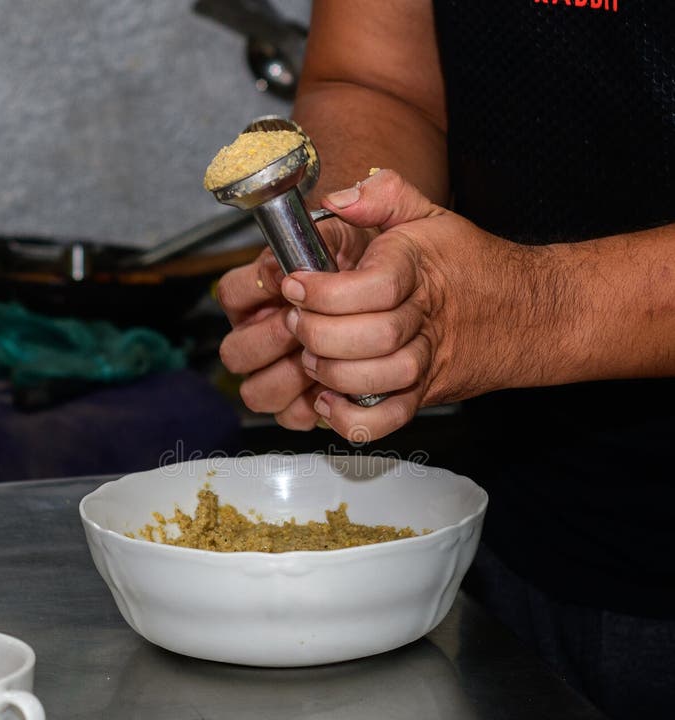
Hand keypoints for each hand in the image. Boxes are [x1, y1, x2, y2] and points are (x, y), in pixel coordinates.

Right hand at [217, 216, 374, 428]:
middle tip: (304, 327)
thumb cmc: (392, 265)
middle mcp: (264, 333)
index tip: (291, 282)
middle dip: (269, 340)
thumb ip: (378, 196)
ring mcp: (280, 373)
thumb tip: (342, 201)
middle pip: (235, 350)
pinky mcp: (304, 406)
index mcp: (268, 290)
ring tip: (321, 360)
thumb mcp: (394, 221)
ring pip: (256, 391)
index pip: (231, 293)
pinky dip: (311, 410)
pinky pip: (291, 419)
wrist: (422, 307)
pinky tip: (338, 390)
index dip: (255, 290)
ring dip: (286, 378)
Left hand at [277, 169, 550, 440]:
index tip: (295, 284)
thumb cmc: (470, 264)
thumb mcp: (429, 215)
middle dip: (319, 332)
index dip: (326, 291)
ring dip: (332, 372)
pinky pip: (388, 420)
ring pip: (378, 380)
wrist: (528, 311)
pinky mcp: (422, 394)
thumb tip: (339, 200)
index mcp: (420, 270)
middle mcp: (424, 319)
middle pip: (372, 337)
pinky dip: (353, 420)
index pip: (374, 286)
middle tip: (296, 320)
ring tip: (309, 355)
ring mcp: (426, 361)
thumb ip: (382, 195)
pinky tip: (328, 401)